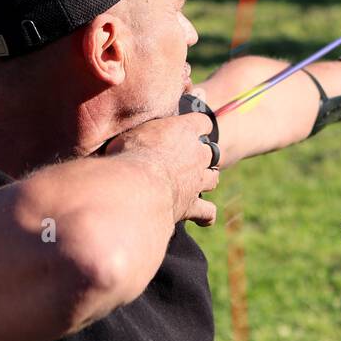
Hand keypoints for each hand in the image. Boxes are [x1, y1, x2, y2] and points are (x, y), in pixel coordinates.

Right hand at [103, 112, 218, 226]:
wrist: (137, 186)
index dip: (199, 126)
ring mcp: (198, 180)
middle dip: (202, 156)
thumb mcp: (129, 134)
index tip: (190, 129)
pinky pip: (208, 211)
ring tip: (195, 183)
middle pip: (211, 152)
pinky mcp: (192, 205)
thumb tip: (128, 138)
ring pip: (213, 178)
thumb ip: (139, 136)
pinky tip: (200, 217)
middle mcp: (197, 154)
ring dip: (206, 180)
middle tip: (186, 160)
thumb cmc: (129, 155)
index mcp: (184, 130)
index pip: (203, 123)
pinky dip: (206, 214)